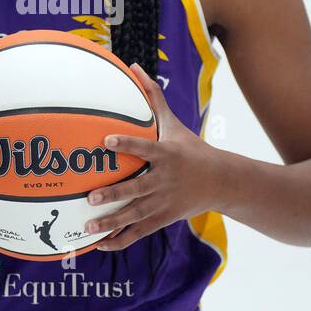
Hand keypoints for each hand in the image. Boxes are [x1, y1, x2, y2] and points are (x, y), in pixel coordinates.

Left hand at [85, 62, 223, 249]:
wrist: (221, 182)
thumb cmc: (192, 149)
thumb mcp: (174, 123)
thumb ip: (153, 97)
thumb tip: (134, 66)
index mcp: (166, 155)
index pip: (144, 148)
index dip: (126, 144)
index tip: (106, 141)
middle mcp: (163, 180)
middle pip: (136, 189)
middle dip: (113, 194)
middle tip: (90, 197)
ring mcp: (163, 202)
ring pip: (134, 215)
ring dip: (111, 222)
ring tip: (88, 228)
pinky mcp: (163, 218)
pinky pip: (139, 232)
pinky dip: (120, 238)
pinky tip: (100, 244)